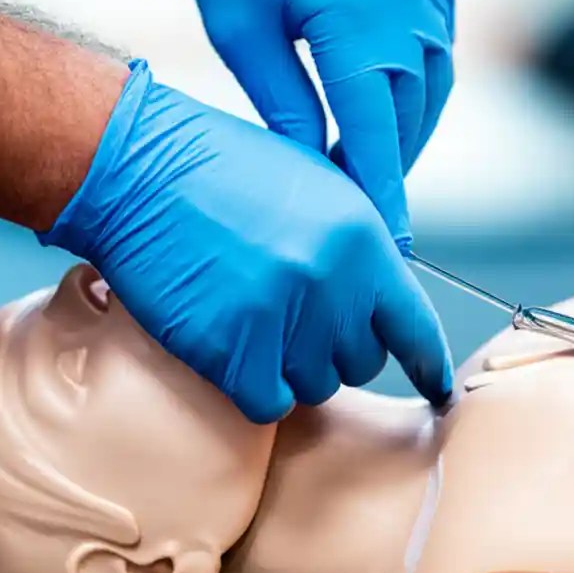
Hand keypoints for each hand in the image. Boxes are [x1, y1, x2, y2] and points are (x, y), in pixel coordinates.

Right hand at [39, 60, 452, 422]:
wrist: (138, 169)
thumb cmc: (221, 169)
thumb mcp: (315, 186)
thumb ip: (357, 246)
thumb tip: (380, 302)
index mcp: (361, 239)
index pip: (414, 325)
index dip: (426, 363)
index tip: (435, 388)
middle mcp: (332, 284)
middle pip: (361, 362)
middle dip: (331, 348)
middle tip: (288, 314)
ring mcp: (281, 319)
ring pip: (314, 387)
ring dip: (288, 366)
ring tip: (252, 318)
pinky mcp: (230, 350)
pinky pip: (267, 403)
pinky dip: (252, 387)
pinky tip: (233, 349)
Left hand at [183, 0, 454, 251]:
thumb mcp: (240, 27)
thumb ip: (282, 102)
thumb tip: (309, 171)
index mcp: (355, 16)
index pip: (375, 129)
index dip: (382, 191)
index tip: (391, 241)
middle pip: (413, 110)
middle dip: (390, 162)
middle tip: (358, 204)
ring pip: (434, 79)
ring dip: (406, 124)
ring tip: (366, 159)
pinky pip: (438, 38)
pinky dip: (417, 79)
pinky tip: (384, 99)